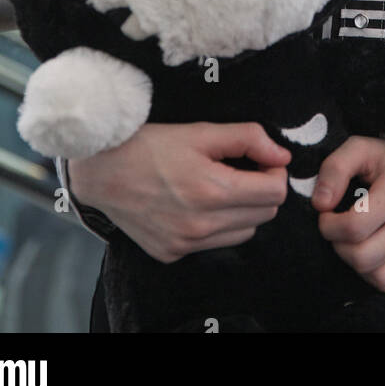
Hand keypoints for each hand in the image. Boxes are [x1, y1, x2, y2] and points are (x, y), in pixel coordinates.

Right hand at [68, 122, 290, 263]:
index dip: (275, 172)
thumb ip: (248, 138)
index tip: (262, 160)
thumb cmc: (150, 145)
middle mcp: (201, 225)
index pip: (275, 193)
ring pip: (244, 233)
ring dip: (244, 210)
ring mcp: (186, 244)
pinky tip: (197, 203)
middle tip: (243, 169)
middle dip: (262, 190)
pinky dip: (217, 225)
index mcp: (212, 191)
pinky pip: (214, 243)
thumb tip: (283, 154)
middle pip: (265, 215)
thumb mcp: (201, 131)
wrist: (101, 171)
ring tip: (221, 186)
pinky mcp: (172, 254)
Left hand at [311, 136, 384, 300]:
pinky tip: (374, 256)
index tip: (326, 215)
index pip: (354, 228)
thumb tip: (320, 204)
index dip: (329, 226)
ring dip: (358, 266)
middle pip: (365, 258)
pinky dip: (381, 280)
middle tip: (338, 231)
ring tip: (354, 243)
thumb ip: (335, 169)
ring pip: (381, 280)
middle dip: (339, 247)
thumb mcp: (360, 147)